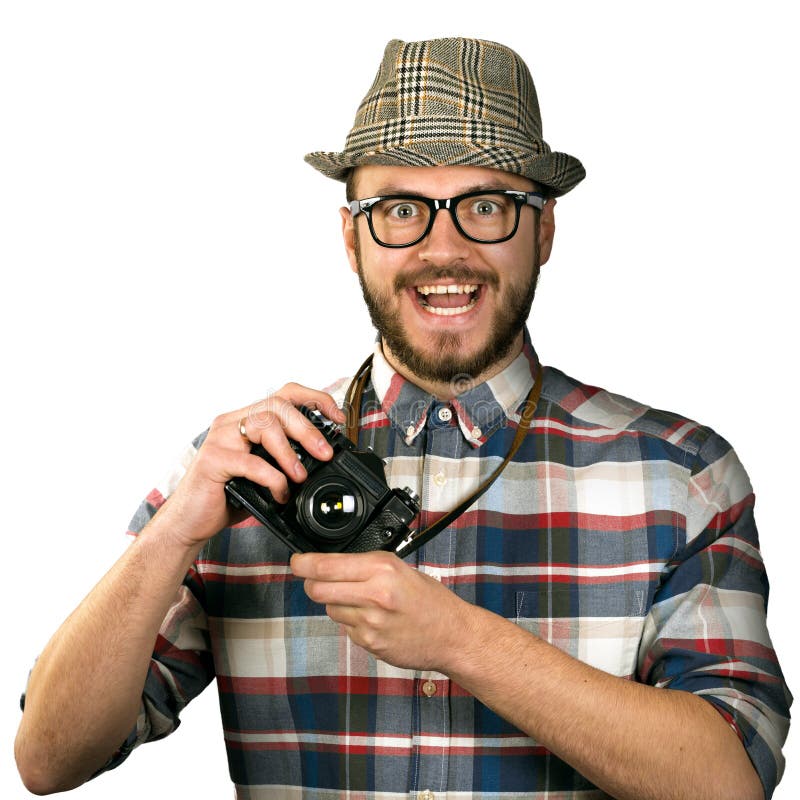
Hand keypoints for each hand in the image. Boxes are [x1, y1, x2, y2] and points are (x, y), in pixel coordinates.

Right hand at [156, 383, 344, 548]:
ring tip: (300, 475)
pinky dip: (273, 478)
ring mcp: (220, 439)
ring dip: (290, 452)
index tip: (338, 418)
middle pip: (277, 405)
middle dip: (307, 428)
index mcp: (246, 420)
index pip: (285, 394)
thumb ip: (285, 458)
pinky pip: (251, 462)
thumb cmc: (227, 495)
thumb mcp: (262, 471)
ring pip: (264, 425)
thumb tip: (322, 457)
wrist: (189, 522)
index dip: (315, 399)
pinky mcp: (213, 460)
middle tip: (325, 453)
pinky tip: (280, 493)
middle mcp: (232, 422)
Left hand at [291, 550, 469, 670]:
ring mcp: (370, 623)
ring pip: (330, 609)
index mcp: (382, 569)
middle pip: (318, 589)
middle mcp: (374, 595)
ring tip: (362, 601)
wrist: (451, 635)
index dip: (303, 563)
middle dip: (312, 583)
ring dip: (336, 603)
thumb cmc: (430, 600)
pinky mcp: (369, 643)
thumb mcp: (400, 568)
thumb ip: (366, 565)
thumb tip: (332, 564)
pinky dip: (352, 622)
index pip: (327, 566)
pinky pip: (346, 628)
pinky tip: (373, 619)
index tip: (296, 562)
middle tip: (317, 580)